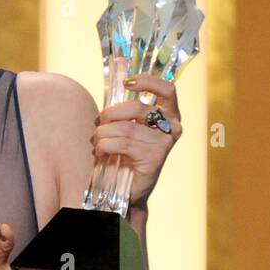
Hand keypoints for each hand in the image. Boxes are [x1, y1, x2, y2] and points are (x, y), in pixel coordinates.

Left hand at [91, 73, 181, 210]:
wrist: (126, 188)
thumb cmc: (125, 153)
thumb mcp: (126, 126)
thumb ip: (125, 109)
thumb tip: (117, 82)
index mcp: (169, 116)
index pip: (167, 90)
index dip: (148, 82)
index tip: (127, 82)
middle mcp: (172, 128)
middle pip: (138, 108)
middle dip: (111, 113)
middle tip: (99, 123)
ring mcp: (164, 144)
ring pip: (126, 128)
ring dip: (103, 133)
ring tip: (96, 142)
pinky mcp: (154, 159)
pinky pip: (122, 144)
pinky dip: (104, 146)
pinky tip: (100, 152)